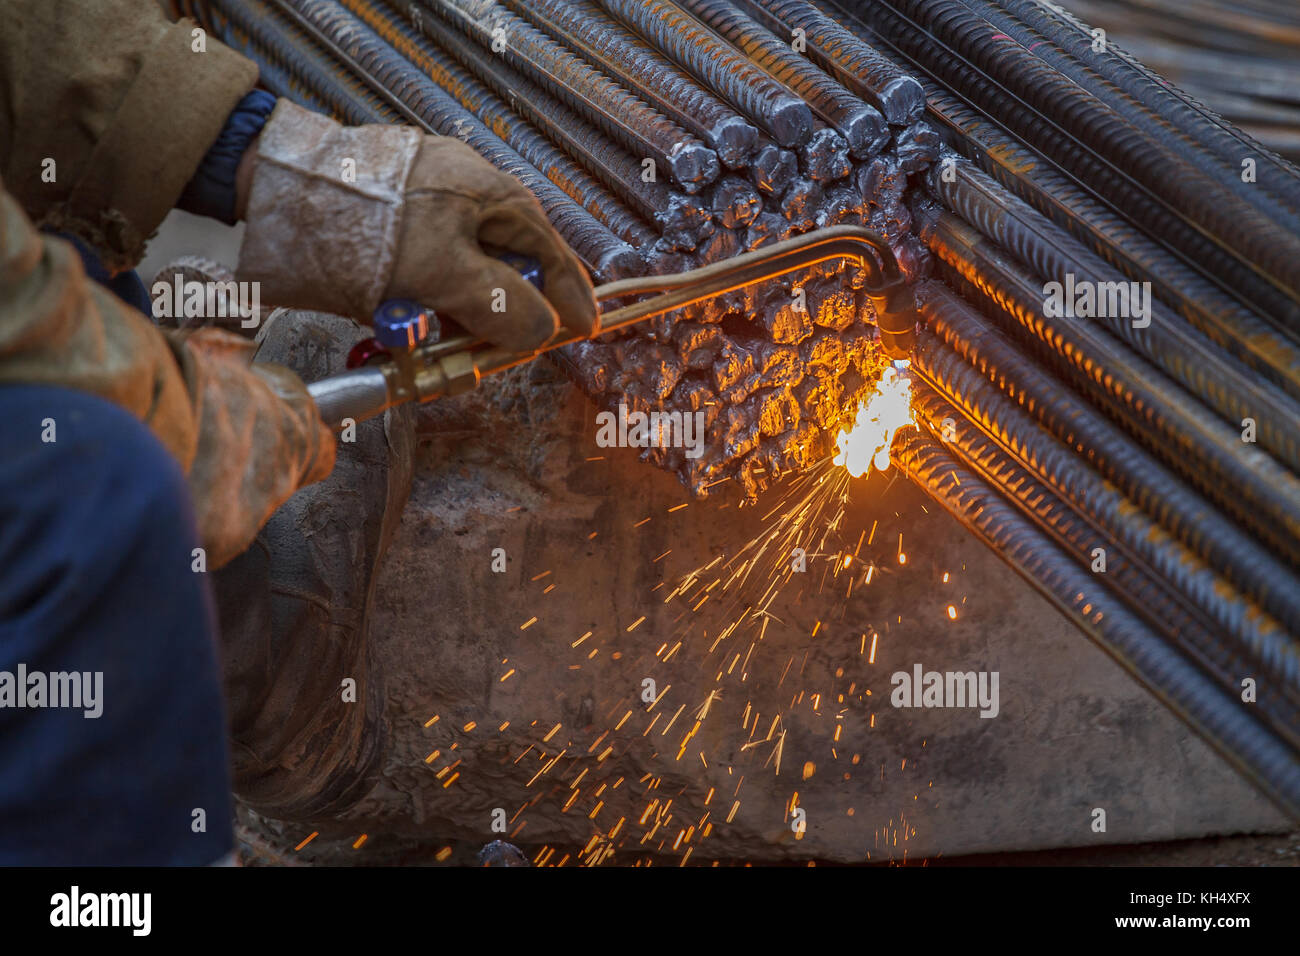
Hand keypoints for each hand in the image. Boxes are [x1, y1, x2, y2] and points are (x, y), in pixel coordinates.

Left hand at [386, 136, 597, 350]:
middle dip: (492, 322)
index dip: (567, 305)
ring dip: (446, 320)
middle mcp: (474, 203)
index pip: (555, 261)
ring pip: (463, 284)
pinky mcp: (398, 227)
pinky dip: (415, 307)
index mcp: (500, 201)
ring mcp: (434, 212)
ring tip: (416, 338)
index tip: (578, 337)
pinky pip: (425, 279)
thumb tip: (548, 332)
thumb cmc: (372, 226)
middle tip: (473, 356)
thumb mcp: (445, 272)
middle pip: (508, 277)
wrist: (282, 188)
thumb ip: (503, 307)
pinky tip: (391, 320)